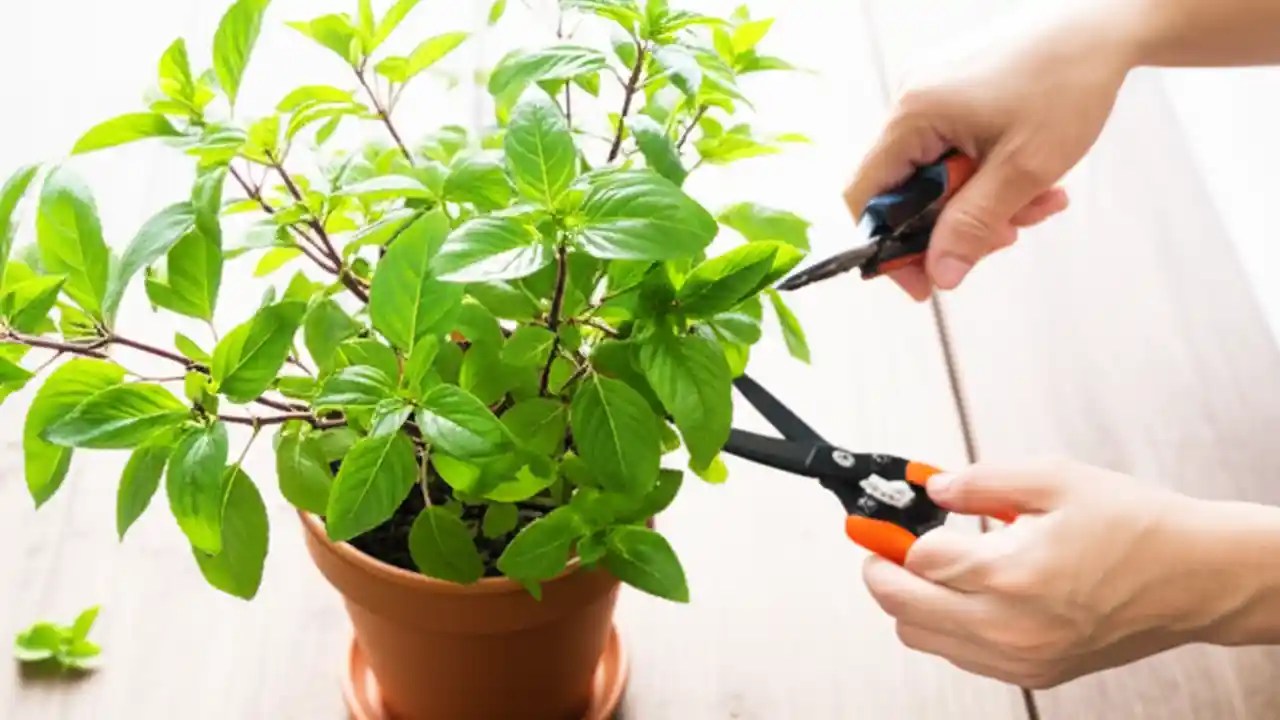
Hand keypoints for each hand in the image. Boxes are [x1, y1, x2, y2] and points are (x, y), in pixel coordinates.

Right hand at [846, 6, 1138, 298]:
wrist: (1108, 23)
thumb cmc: (1069, 84)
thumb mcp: (1024, 169)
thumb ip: (973, 225)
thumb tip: (940, 275)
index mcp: (914, 115)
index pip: (867, 196)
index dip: (887, 246)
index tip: (924, 279)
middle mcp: (911, 98)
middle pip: (906, 190)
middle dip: (954, 224)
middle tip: (1004, 237)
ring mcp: (932, 91)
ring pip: (937, 172)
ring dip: (983, 202)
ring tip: (1039, 202)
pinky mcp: (955, 89)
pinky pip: (955, 148)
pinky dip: (989, 173)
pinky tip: (1036, 179)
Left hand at [862, 459, 1243, 688]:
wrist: (1194, 578)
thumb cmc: (1134, 526)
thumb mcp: (1054, 478)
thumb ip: (981, 480)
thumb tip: (932, 486)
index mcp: (1012, 572)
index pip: (916, 559)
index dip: (893, 532)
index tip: (881, 517)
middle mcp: (1009, 625)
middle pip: (901, 609)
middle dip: (881, 570)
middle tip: (883, 543)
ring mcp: (1020, 658)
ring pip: (922, 638)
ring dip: (910, 601)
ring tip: (932, 565)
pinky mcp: (1033, 674)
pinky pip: (959, 656)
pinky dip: (945, 625)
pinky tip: (968, 592)